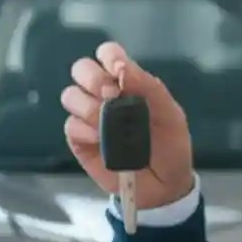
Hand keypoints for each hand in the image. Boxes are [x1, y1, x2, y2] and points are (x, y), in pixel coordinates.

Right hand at [61, 41, 194, 209]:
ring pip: (70, 96)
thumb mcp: (171, 115)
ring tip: (107, 123)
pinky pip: (70, 126)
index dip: (109, 56)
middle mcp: (106, 95)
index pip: (109, 55)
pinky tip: (101, 141)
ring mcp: (90, 118)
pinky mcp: (80, 142)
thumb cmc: (170, 146)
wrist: (164, 186)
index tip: (118, 71)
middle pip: (82, 69)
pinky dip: (84, 131)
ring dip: (88, 106)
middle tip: (111, 96)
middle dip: (93, 78)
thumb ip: (150, 88)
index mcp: (130, 83)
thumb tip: (123, 67)